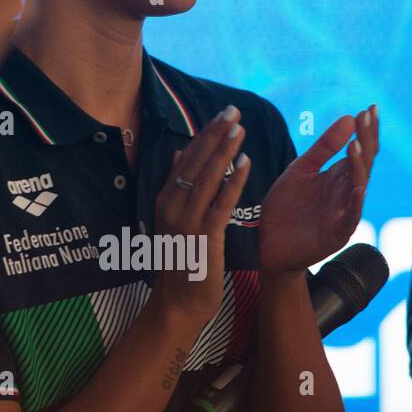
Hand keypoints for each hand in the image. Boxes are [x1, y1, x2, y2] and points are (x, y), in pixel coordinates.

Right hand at [151, 107, 251, 326]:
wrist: (179, 301)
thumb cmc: (182, 260)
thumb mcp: (175, 219)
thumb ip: (179, 186)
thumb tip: (181, 154)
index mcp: (165, 198)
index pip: (187, 158)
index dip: (204, 134)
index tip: (221, 114)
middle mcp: (172, 205)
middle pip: (196, 162)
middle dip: (215, 134)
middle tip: (232, 110)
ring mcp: (186, 220)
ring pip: (207, 178)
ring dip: (224, 151)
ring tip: (240, 128)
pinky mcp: (203, 236)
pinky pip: (221, 203)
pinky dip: (233, 182)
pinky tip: (246, 164)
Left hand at [259, 105, 378, 273]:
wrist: (266, 243)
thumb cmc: (285, 206)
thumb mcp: (301, 170)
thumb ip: (323, 148)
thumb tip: (348, 118)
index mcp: (338, 177)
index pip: (359, 150)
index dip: (365, 130)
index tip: (369, 108)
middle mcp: (345, 193)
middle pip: (363, 165)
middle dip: (366, 141)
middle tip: (368, 118)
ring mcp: (342, 214)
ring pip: (359, 188)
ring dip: (359, 168)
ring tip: (357, 146)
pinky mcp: (334, 234)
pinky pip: (349, 217)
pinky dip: (354, 203)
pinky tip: (358, 187)